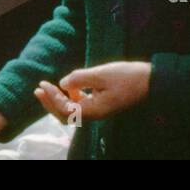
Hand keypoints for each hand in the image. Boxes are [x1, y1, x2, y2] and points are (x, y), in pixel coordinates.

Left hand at [35, 62, 150, 122]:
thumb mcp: (101, 74)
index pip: (65, 109)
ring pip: (73, 111)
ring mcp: (99, 110)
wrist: (150, 81)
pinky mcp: (103, 103)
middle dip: (50, 103)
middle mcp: (95, 114)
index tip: (42, 84)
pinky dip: (71, 97)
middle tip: (38, 90)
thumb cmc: (127, 77)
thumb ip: (80, 79)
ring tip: (48, 87)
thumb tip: (63, 83)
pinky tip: (70, 86)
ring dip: (59, 100)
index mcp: (94, 110)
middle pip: (66, 116)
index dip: (51, 98)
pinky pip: (82, 105)